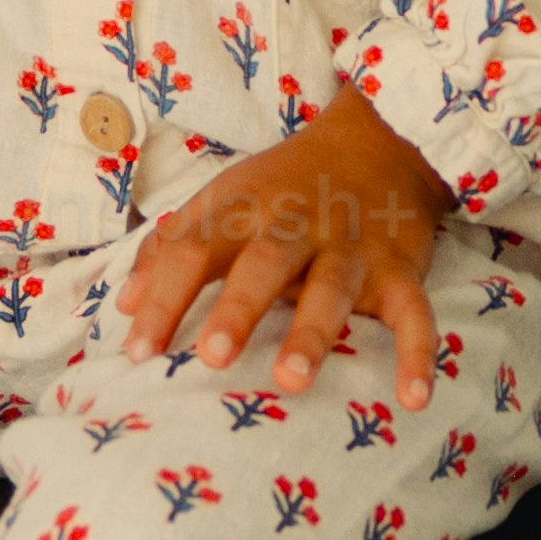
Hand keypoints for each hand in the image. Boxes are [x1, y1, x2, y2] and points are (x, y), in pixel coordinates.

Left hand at [114, 79, 444, 412]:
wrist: (378, 142)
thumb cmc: (283, 187)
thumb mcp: (222, 200)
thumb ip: (171, 248)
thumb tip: (122, 306)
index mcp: (243, 209)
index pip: (193, 250)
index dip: (164, 298)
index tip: (138, 352)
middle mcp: (295, 225)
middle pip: (263, 263)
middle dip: (238, 308)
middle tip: (214, 357)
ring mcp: (351, 246)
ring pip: (332, 287)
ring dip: (312, 332)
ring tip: (291, 380)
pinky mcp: (400, 269)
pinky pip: (413, 312)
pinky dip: (418, 352)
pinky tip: (413, 397)